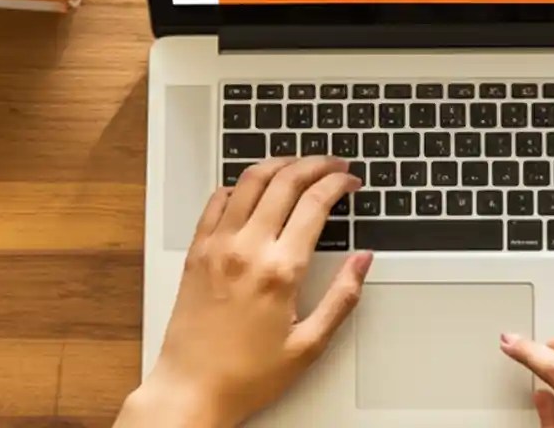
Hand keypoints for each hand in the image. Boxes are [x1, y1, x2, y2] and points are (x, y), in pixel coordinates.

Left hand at [116, 157, 369, 427]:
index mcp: (280, 271)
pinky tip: (251, 189)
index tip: (350, 181)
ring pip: (249, 180)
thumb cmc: (246, 375)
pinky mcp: (196, 251)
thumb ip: (342, 298)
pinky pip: (216, 201)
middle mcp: (247, 250)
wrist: (191, 390)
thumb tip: (362, 262)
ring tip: (297, 164)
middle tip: (332, 164)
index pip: (315, 203)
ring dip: (278, 164)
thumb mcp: (309, 345)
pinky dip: (238, 185)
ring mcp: (217, 246)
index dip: (338, 183)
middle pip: (285, 180)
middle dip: (315, 163)